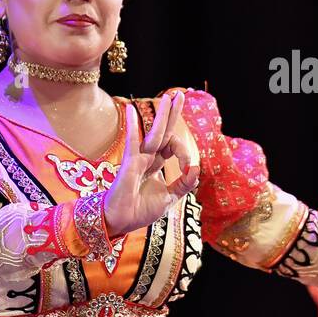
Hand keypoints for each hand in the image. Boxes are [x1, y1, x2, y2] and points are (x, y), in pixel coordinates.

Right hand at [100, 90, 199, 237]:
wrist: (121, 221)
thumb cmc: (141, 210)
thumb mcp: (170, 197)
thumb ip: (184, 184)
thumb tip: (196, 168)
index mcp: (156, 163)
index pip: (173, 147)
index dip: (185, 153)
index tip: (188, 168)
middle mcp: (148, 157)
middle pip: (163, 131)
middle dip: (172, 114)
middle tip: (179, 95)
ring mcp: (138, 159)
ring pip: (154, 134)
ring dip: (162, 116)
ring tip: (170, 98)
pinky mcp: (129, 165)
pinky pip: (132, 144)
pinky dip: (133, 128)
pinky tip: (132, 111)